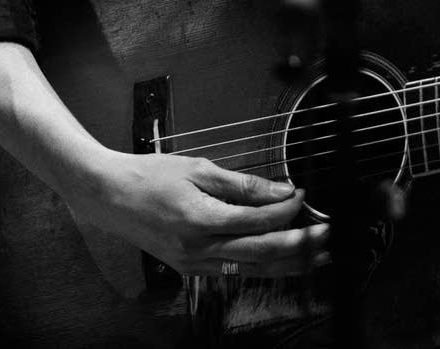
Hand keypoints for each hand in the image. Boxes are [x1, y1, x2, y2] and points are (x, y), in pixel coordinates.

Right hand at [70, 150, 327, 276]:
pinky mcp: (192, 269)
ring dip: (290, 263)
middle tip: (329, 236)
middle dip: (302, 245)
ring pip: (253, 269)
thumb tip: (281, 190)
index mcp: (200, 220)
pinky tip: (285, 261)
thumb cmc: (149, 177)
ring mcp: (195, 264)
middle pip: (263, 253)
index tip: (304, 194)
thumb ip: (243, 184)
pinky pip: (237, 271)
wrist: (109, 196)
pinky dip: (265, 266)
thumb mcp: (198, 169)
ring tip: (319, 256)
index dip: (287, 210)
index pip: (258, 221)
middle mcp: (199, 250)